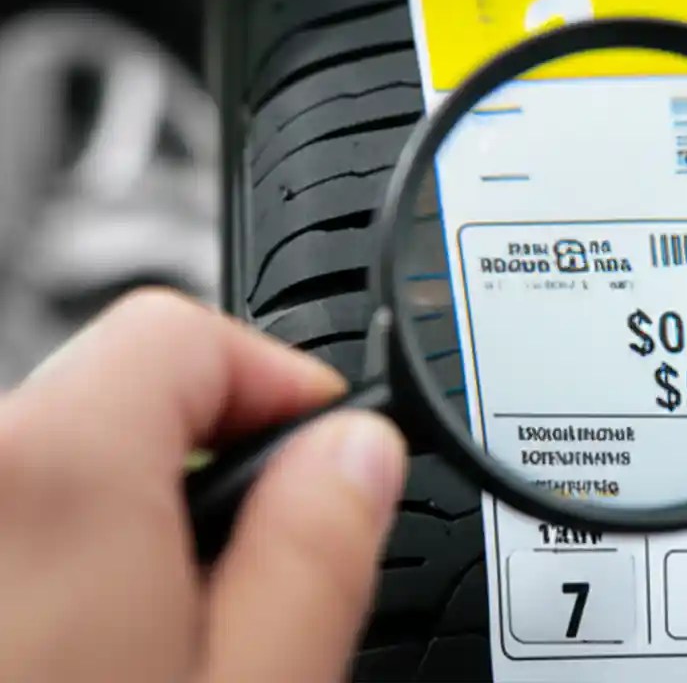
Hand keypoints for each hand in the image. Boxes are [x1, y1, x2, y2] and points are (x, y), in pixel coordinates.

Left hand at [0, 289, 407, 681]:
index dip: (279, 380)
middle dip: (214, 456)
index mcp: (54, 480)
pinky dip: (67, 560)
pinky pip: (13, 527)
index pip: (176, 330)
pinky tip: (99, 652)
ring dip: (140, 516)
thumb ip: (318, 550)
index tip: (332, 445)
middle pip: (116, 394)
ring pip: (61, 467)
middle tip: (276, 557)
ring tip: (185, 627)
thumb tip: (358, 453)